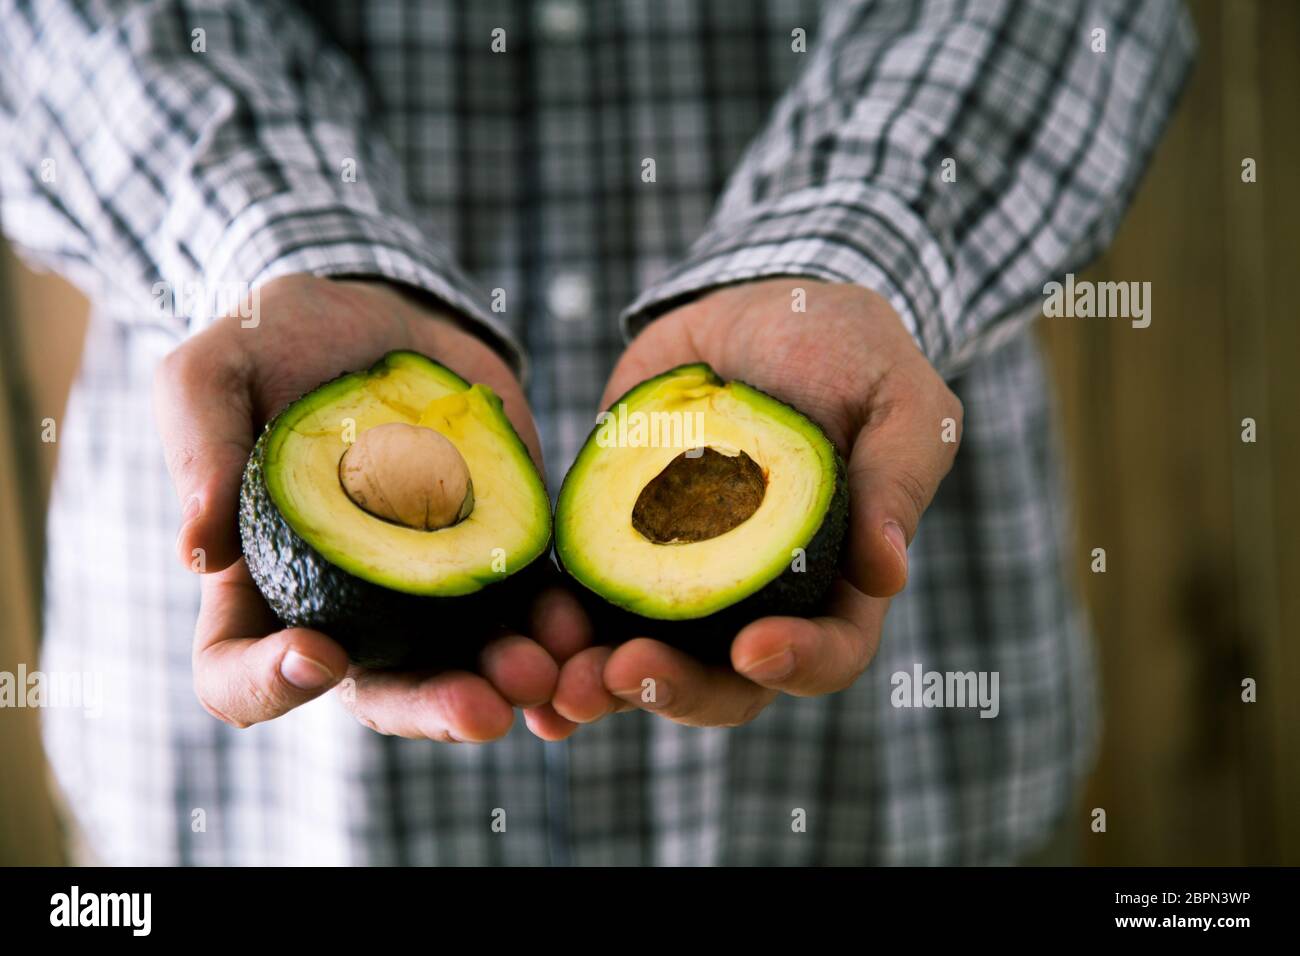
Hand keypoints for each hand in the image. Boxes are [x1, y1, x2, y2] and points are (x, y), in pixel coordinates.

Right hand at [154, 275, 577, 740]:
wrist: (386, 320)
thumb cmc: (281, 345)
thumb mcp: (216, 370)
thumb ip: (197, 446)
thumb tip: (197, 552)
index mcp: (261, 588)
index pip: (239, 675)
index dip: (269, 685)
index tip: (317, 653)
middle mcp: (349, 611)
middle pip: (381, 694)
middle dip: (432, 708)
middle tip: (483, 707)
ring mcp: (430, 593)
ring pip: (468, 666)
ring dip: (509, 681)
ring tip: (550, 669)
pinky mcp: (496, 558)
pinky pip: (529, 610)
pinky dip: (557, 628)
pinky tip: (581, 626)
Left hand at [549, 278, 961, 726]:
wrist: (746, 309)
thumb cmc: (842, 348)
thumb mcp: (894, 396)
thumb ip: (896, 479)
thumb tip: (887, 574)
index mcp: (837, 582)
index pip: (830, 652)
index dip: (798, 664)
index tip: (753, 648)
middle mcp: (758, 600)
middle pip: (726, 682)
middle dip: (676, 691)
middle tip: (624, 674)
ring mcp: (684, 583)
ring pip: (648, 663)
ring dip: (603, 684)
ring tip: (559, 682)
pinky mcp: (619, 551)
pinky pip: (588, 609)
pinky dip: (556, 636)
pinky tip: (523, 645)